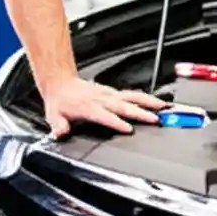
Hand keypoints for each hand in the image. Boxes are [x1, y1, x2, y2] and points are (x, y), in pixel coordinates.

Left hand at [41, 76, 169, 137]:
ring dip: (148, 102)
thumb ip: (58, 125)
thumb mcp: (53, 115)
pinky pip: (131, 94)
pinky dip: (145, 98)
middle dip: (140, 112)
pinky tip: (156, 102)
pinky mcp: (113, 92)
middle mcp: (102, 99)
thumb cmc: (60, 102)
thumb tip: (60, 132)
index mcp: (89, 107)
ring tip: (163, 107)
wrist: (61, 83)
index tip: (128, 129)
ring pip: (131, 97)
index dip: (116, 122)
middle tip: (155, 119)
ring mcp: (109, 94)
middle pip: (124, 106)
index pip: (105, 116)